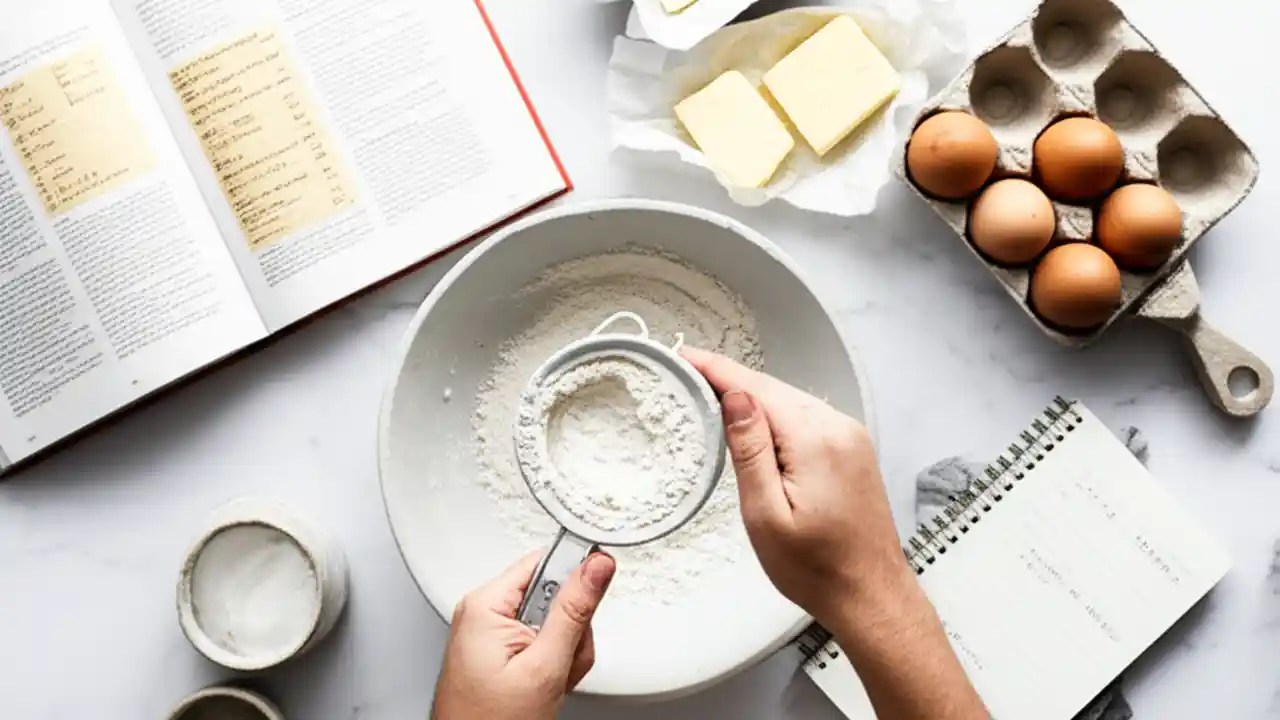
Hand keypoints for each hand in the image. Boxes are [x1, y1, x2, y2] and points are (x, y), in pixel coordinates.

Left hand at [432, 551, 616, 719]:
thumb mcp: (544, 666)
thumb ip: (574, 611)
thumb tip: (597, 566)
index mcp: (486, 605)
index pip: (545, 563)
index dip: (575, 581)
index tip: (589, 603)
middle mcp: (483, 613)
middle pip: (552, 596)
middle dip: (570, 632)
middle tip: (562, 665)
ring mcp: (489, 634)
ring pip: (551, 623)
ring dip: (564, 654)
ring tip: (551, 682)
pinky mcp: (496, 651)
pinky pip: (538, 642)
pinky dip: (550, 664)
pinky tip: (544, 686)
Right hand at [682, 348, 910, 630]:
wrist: (870, 594)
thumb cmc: (816, 568)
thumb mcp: (765, 515)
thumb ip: (750, 451)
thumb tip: (736, 398)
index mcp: (816, 441)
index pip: (757, 388)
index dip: (717, 369)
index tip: (685, 357)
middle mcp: (839, 428)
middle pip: (774, 389)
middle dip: (731, 378)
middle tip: (688, 372)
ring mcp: (850, 437)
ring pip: (791, 400)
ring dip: (753, 396)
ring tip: (711, 392)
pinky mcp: (853, 449)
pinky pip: (807, 416)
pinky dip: (777, 412)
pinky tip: (755, 422)